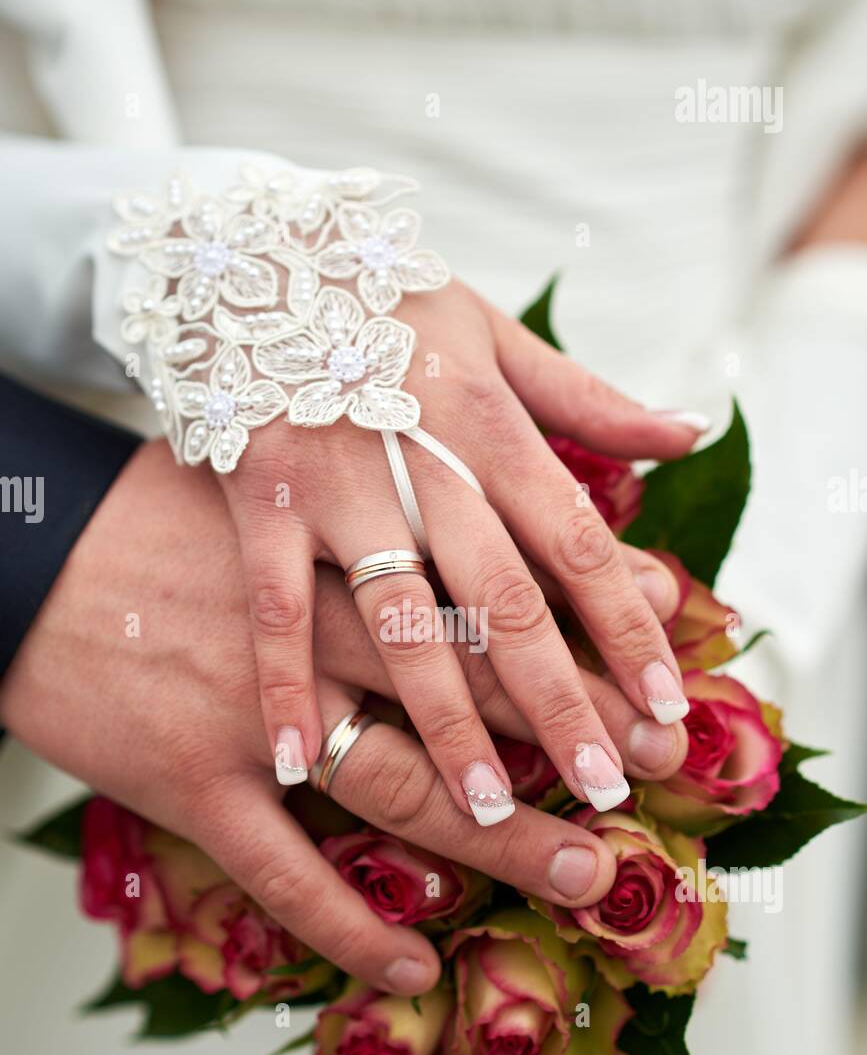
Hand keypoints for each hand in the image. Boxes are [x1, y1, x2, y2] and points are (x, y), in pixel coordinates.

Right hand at [0, 440, 684, 993]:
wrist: (20, 549)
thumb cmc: (149, 505)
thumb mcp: (270, 461)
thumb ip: (371, 478)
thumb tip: (456, 482)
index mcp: (341, 544)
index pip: (492, 590)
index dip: (584, 639)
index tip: (655, 677)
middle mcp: (315, 626)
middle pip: (468, 690)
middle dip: (568, 738)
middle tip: (646, 786)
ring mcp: (255, 711)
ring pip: (396, 782)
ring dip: (493, 835)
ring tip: (575, 875)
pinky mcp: (188, 778)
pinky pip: (278, 868)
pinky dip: (344, 920)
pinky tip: (405, 960)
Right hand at [218, 279, 702, 820]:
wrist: (249, 250)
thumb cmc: (384, 300)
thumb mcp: (494, 331)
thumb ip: (587, 397)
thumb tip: (687, 430)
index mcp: (489, 422)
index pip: (577, 540)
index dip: (628, 625)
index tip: (667, 702)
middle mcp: (422, 461)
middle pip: (506, 598)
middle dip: (560, 698)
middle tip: (603, 782)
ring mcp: (337, 487)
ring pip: (403, 619)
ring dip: (447, 718)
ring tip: (488, 804)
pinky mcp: (260, 502)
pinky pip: (277, 608)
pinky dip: (287, 686)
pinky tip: (307, 763)